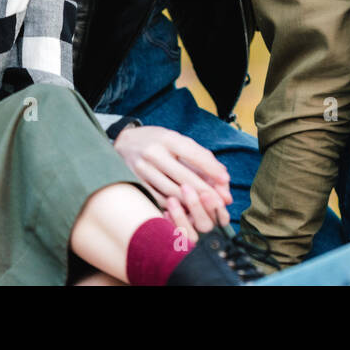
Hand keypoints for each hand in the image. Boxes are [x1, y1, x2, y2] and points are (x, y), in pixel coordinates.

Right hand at [113, 125, 231, 241]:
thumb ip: (199, 154)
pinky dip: (175, 206)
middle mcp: (153, 153)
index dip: (211, 168)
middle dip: (205, 191)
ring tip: (208, 208)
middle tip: (221, 201)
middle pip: (184, 176)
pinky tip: (187, 210)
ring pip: (172, 191)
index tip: (225, 180)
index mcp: (167, 138)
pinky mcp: (136, 182)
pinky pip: (159, 198)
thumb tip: (222, 174)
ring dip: (192, 202)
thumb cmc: (157, 141)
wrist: (124, 142)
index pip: (193, 154)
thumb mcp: (177, 139)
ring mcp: (142, 169)